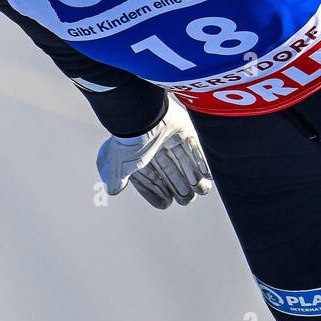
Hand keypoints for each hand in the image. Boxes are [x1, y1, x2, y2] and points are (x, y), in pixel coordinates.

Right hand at [96, 100, 211, 208]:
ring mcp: (169, 136)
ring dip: (194, 176)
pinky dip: (202, 160)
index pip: (149, 176)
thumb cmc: (128, 142)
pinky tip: (208, 174)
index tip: (166, 204)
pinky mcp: (183, 127)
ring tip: (202, 189)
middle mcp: (154, 145)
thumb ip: (116, 178)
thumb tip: (111, 191)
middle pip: (169, 170)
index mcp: (138, 153)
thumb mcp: (119, 166)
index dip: (157, 191)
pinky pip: (194, 145)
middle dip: (180, 187)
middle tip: (187, 199)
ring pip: (184, 160)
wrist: (141, 116)